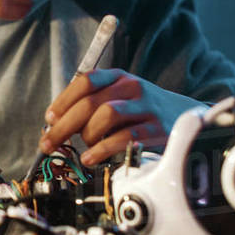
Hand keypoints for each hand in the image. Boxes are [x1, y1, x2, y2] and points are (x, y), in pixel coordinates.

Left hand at [38, 68, 199, 166]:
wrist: (185, 116)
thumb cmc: (142, 110)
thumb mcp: (119, 98)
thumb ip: (90, 107)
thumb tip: (56, 125)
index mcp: (118, 77)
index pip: (86, 81)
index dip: (63, 100)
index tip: (49, 118)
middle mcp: (132, 88)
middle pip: (90, 102)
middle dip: (64, 126)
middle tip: (49, 143)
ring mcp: (146, 108)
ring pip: (107, 116)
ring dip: (88, 135)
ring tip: (85, 148)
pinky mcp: (156, 130)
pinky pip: (125, 138)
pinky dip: (103, 150)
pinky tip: (92, 158)